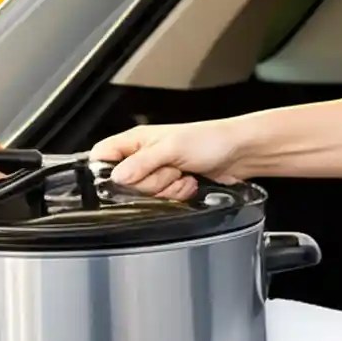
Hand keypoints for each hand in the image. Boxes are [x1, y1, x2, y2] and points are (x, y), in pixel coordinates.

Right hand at [89, 119, 247, 199]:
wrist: (239, 152)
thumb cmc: (210, 139)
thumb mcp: (172, 148)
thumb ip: (142, 163)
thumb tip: (117, 177)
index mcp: (136, 140)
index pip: (102, 156)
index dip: (104, 170)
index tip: (122, 178)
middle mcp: (142, 156)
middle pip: (125, 184)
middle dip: (150, 182)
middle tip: (168, 169)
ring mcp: (157, 172)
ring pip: (145, 195)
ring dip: (168, 189)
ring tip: (182, 173)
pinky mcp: (170, 185)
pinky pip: (163, 200)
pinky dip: (178, 194)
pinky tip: (189, 182)